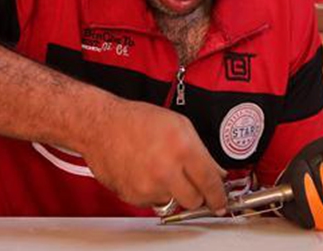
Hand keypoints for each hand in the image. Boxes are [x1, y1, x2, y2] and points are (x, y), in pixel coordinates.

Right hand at [79, 98, 227, 212]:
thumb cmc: (136, 120)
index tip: (221, 203)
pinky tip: (145, 172)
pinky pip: (153, 203)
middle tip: (189, 182)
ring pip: (173, 202)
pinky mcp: (134, 196)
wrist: (100, 125)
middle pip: (194, 201)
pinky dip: (152, 192)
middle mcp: (166, 169)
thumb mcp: (178, 124)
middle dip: (195, 194)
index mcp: (182, 148)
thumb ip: (202, 151)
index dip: (219, 196)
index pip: (210, 182)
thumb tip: (217, 173)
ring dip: (171, 191)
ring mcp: (149, 185)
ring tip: (158, 168)